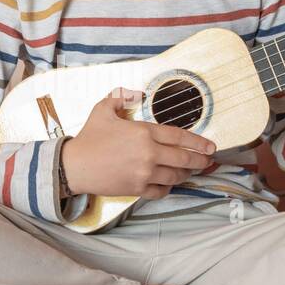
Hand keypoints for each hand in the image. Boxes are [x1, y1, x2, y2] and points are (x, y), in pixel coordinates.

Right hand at [61, 87, 216, 198]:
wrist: (74, 165)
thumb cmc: (89, 137)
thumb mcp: (103, 109)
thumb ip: (122, 97)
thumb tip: (137, 93)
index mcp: (143, 132)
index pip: (179, 136)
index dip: (198, 141)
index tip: (210, 146)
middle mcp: (148, 153)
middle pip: (183, 158)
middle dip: (200, 160)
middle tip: (208, 161)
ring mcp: (144, 173)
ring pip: (175, 176)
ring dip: (185, 174)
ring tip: (190, 171)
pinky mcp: (137, 189)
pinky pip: (161, 190)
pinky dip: (168, 187)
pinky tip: (169, 183)